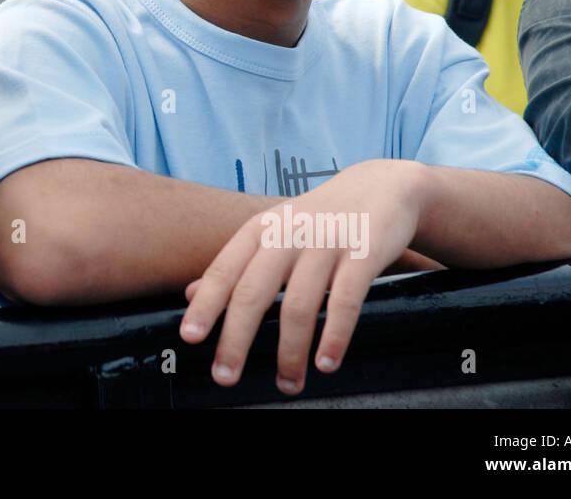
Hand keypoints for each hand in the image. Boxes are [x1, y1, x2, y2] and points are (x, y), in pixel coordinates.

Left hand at [179, 159, 425, 394]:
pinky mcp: (364, 253)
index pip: (224, 270)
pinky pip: (346, 301)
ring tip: (287, 383)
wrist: (381, 187)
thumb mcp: (272, 232)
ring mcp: (326, 242)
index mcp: (261, 230)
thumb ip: (235, 264)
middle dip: (236, 339)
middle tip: (225, 376)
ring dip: (290, 351)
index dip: (206, 305)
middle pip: (254, 291)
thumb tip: (190, 294)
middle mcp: (288, 233)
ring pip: (299, 304)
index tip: (189, 338)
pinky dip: (334, 337)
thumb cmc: (318, 218)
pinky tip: (326, 363)